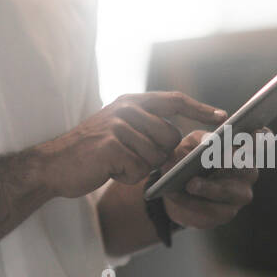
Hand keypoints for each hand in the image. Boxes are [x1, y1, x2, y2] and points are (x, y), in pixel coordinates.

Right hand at [37, 92, 226, 198]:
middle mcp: (127, 108)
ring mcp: (119, 125)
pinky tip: (109, 170)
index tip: (222, 117)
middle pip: (170, 136)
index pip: (174, 99)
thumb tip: (180, 143)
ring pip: (156, 156)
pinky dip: (127, 176)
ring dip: (139, 168)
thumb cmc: (90, 152)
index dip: (200, 108)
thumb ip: (146, 129)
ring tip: (115, 163)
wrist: (53, 165)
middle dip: (159, 155)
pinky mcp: (112, 145)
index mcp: (130, 101)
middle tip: (130, 159)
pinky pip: (139, 169)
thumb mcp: (118, 130)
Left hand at [160, 127, 266, 229]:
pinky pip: (210, 210)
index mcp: (243, 149)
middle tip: (218, 158)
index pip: (263, 140)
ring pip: (228, 192)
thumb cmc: (187, 157)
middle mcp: (247, 173)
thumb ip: (201, 138)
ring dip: (208, 188)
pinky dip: (190, 202)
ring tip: (190, 183)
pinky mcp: (224, 214)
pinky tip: (175, 194)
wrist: (173, 187)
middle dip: (234, 163)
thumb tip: (211, 140)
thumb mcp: (190, 143)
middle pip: (249, 168)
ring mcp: (239, 196)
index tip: (252, 133)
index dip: (262, 137)